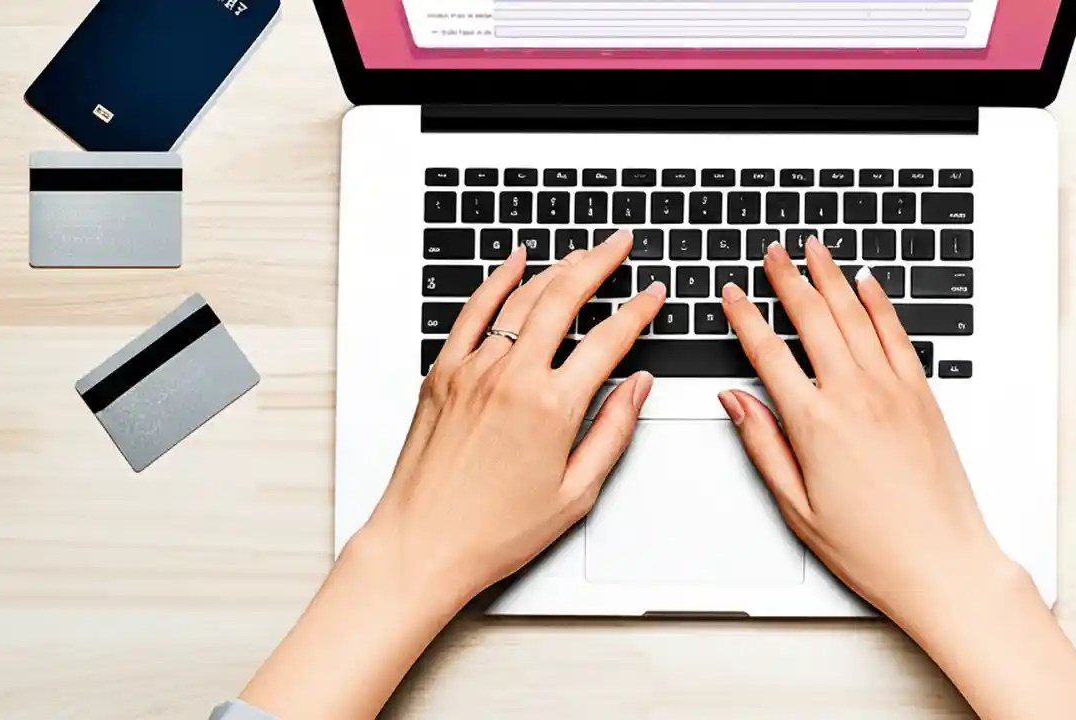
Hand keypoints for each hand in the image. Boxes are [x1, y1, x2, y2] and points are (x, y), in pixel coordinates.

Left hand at [241, 232, 665, 718]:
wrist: (421, 545)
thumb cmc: (494, 531)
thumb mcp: (576, 493)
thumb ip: (613, 430)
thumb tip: (638, 386)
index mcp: (552, 407)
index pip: (609, 340)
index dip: (638, 310)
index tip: (654, 294)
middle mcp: (511, 377)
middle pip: (565, 297)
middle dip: (599, 262)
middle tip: (620, 244)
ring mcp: (472, 369)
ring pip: (521, 298)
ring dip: (556, 268)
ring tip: (581, 254)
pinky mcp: (441, 373)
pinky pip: (473, 312)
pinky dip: (497, 280)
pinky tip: (515, 261)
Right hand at [718, 238, 1075, 719]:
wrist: (942, 563)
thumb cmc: (870, 546)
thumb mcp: (796, 506)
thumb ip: (763, 445)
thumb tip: (735, 400)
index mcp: (814, 424)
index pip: (768, 353)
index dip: (745, 317)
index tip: (733, 295)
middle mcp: (854, 396)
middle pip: (813, 319)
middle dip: (787, 279)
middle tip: (772, 253)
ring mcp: (893, 390)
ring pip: (856, 315)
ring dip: (831, 277)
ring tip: (814, 250)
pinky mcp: (922, 395)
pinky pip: (897, 334)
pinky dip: (879, 303)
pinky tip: (867, 284)